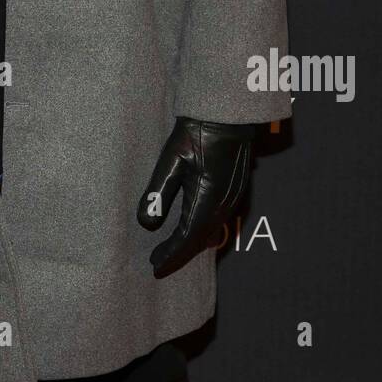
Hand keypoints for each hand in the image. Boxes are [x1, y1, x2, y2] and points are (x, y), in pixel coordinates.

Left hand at [137, 118, 256, 278]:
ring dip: (191, 243)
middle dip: (179, 253)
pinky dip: (202, 231)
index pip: (186, 239)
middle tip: (158, 262)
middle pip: (200, 240)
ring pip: (211, 232)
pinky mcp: (236, 190)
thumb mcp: (171, 160)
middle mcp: (223, 205)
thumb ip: (158, 193)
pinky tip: (192, 228)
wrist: (227, 114)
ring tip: (171, 249)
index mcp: (207, 201)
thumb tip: (146, 224)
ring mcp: (233, 198)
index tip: (155, 267)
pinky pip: (218, 221)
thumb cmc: (196, 133)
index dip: (170, 256)